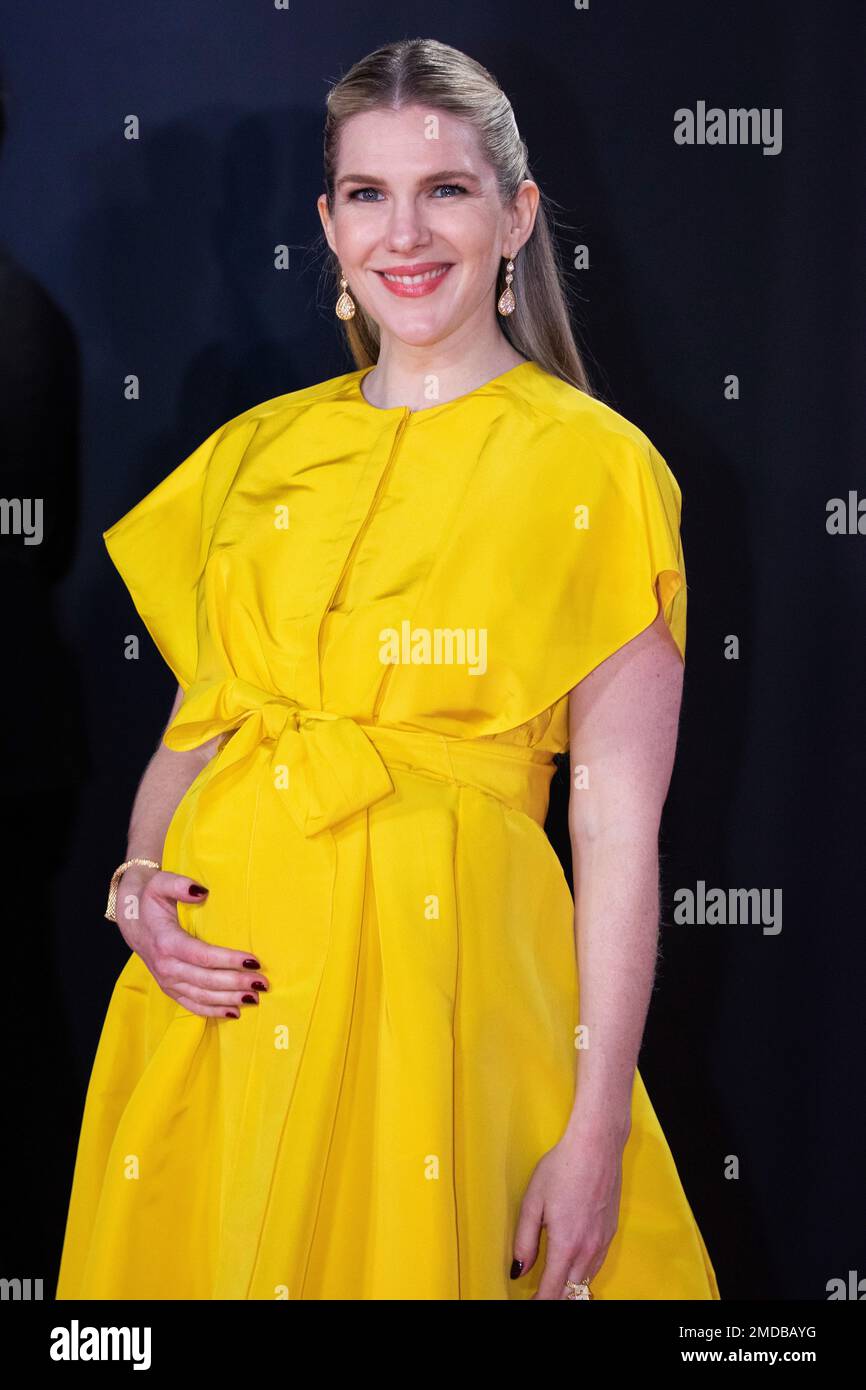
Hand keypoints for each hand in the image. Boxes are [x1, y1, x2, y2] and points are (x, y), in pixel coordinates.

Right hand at [113, 867, 268, 1018]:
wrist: (131, 919)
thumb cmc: (150, 900)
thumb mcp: (161, 884)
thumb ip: (180, 885)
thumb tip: (201, 891)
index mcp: (167, 942)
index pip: (202, 956)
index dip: (228, 960)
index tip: (253, 960)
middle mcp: (166, 966)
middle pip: (206, 980)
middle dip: (236, 983)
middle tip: (262, 983)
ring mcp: (167, 981)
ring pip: (201, 996)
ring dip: (229, 1000)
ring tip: (255, 998)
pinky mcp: (169, 989)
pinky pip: (192, 1005)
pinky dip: (213, 1011)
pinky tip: (234, 1012)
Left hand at [512, 1116, 627, 1299]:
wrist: (596, 1146)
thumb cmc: (563, 1168)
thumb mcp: (532, 1202)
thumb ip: (524, 1240)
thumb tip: (519, 1269)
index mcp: (566, 1244)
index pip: (552, 1291)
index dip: (539, 1302)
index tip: (530, 1302)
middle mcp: (588, 1249)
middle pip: (572, 1292)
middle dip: (555, 1297)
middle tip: (539, 1294)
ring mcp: (603, 1242)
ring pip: (586, 1280)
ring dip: (570, 1287)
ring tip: (553, 1284)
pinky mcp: (611, 1232)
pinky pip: (597, 1264)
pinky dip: (584, 1272)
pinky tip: (573, 1264)